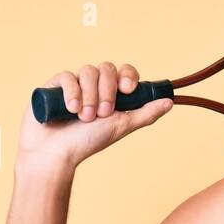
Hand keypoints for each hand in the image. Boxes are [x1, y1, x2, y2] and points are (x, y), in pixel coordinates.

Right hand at [15, 62, 173, 170]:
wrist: (56, 154)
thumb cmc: (88, 142)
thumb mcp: (121, 127)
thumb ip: (145, 114)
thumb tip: (169, 102)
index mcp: (111, 93)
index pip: (123, 71)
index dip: (127, 76)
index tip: (128, 90)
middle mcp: (92, 86)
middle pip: (106, 68)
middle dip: (107, 91)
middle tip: (102, 114)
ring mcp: (73, 85)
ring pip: (87, 71)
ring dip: (90, 95)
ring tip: (84, 118)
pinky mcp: (54, 86)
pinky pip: (67, 76)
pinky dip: (71, 91)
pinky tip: (70, 109)